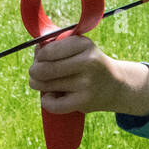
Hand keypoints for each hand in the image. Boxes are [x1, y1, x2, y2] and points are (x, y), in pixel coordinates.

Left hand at [29, 34, 148, 116]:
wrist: (115, 85)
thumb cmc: (88, 63)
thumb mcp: (78, 47)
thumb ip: (55, 45)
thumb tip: (37, 51)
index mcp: (84, 44)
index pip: (47, 51)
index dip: (39, 56)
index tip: (41, 59)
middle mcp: (88, 62)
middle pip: (44, 70)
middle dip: (34, 72)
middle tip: (35, 73)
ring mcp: (87, 83)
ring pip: (46, 85)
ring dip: (38, 85)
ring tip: (44, 84)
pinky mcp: (85, 102)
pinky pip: (54, 105)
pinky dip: (46, 102)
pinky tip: (50, 97)